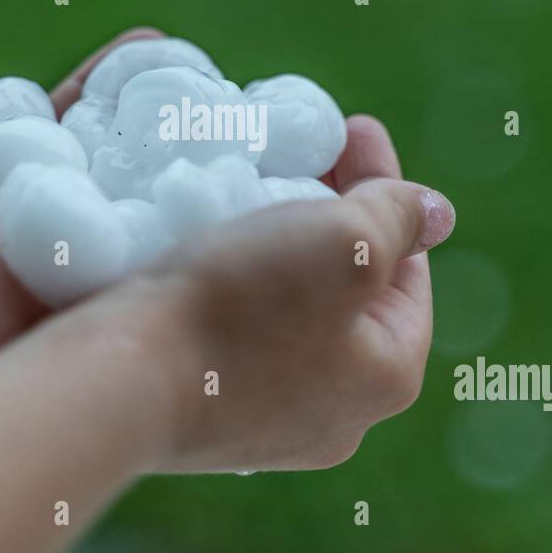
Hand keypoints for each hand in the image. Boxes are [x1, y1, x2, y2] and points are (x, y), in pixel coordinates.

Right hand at [111, 116, 453, 473]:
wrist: (116, 381)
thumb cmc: (240, 306)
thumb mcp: (344, 240)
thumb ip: (398, 215)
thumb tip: (435, 213)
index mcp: (385, 378)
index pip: (409, 268)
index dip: (387, 188)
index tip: (349, 127)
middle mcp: (333, 416)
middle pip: (347, 288)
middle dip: (328, 213)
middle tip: (299, 150)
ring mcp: (262, 425)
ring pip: (287, 311)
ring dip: (274, 246)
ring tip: (247, 187)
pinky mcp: (199, 416)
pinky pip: (233, 335)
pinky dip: (228, 281)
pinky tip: (200, 242)